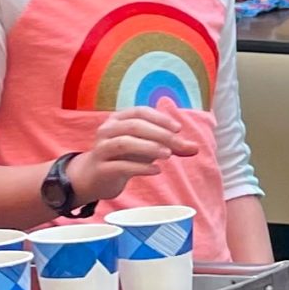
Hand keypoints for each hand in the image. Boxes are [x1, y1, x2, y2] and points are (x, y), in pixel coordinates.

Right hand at [72, 109, 199, 204]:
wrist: (93, 178)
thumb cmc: (123, 157)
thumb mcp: (147, 148)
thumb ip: (170, 146)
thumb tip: (195, 148)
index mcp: (118, 120)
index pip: (140, 112)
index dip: (159, 118)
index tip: (178, 128)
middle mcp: (107, 131)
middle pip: (134, 126)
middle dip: (159, 134)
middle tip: (178, 144)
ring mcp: (101, 150)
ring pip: (124, 143)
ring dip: (149, 147)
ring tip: (168, 155)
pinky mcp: (101, 169)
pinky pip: (120, 166)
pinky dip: (140, 167)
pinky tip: (156, 170)